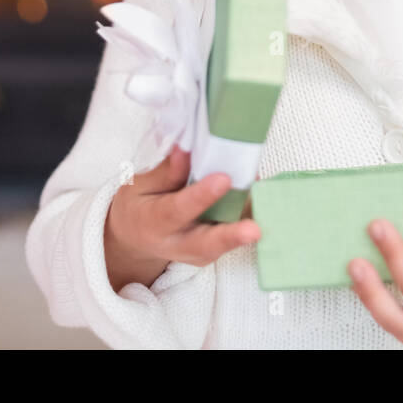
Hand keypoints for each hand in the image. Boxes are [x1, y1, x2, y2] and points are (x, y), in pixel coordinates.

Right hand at [104, 146, 259, 291]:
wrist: (135, 237)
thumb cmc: (139, 204)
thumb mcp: (139, 185)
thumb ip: (166, 171)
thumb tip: (185, 149)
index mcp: (152, 222)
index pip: (177, 210)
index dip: (200, 196)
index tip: (223, 178)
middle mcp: (175, 243)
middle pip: (205, 243)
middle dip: (230, 236)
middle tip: (254, 230)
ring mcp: (196, 253)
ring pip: (224, 243)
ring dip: (247, 224)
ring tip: (268, 204)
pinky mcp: (211, 253)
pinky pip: (232, 237)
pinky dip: (248, 219)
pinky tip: (264, 200)